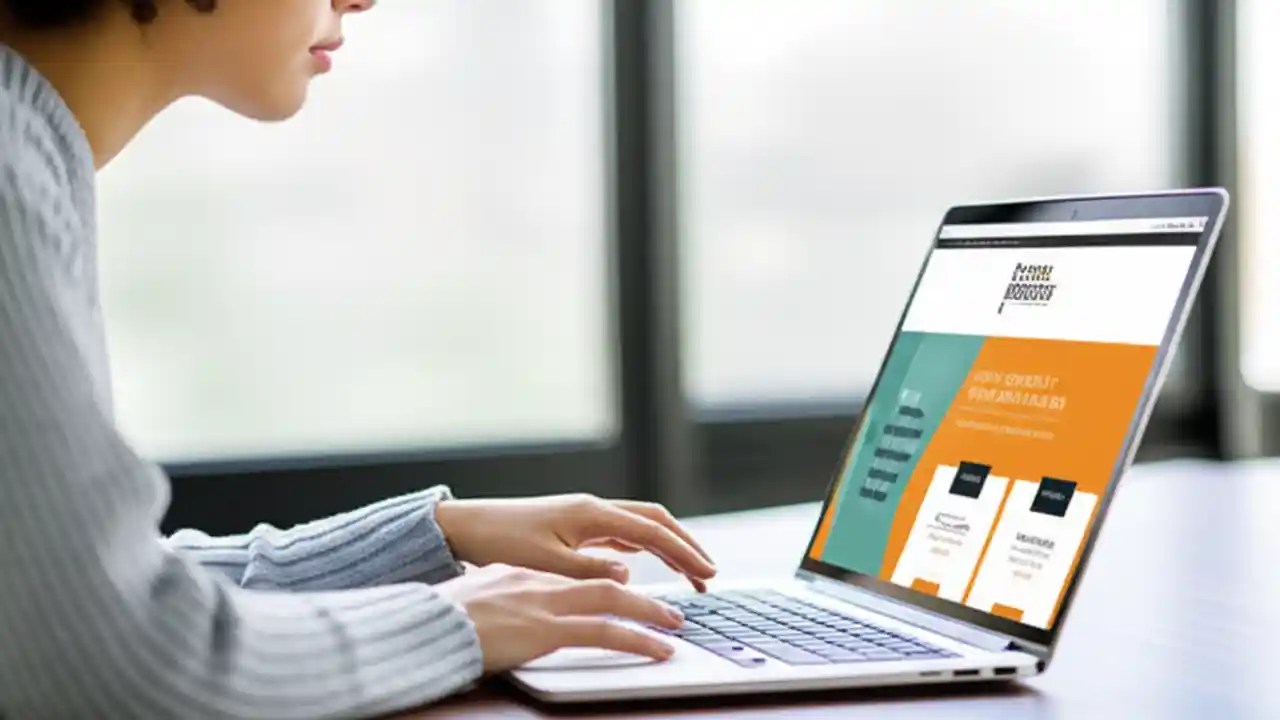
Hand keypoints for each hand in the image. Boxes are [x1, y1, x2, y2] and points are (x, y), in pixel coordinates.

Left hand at [435, 494, 715, 590]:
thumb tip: (628, 574)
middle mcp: (594, 509)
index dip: (682, 552)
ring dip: (668, 547)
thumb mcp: (545, 562)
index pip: (651, 531)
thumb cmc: (502, 541)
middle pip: (654, 521)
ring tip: (690, 575)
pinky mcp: (577, 526)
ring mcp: (586, 516)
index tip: (706, 573)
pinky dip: (644, 548)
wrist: (469, 526)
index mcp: (591, 513)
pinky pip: (622, 534)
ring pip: (640, 527)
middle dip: (685, 545)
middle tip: (709, 574)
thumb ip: (588, 569)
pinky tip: (650, 562)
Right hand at [436, 563, 683, 672]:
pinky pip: (604, 632)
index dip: (611, 585)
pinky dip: (638, 638)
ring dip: (651, 612)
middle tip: (670, 606)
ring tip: (675, 625)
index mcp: (526, 574)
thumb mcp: (481, 600)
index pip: (580, 575)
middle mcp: (541, 582)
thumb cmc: (442, 620)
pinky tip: (658, 649)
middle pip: (606, 579)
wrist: (422, 627)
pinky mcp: (546, 629)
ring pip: (614, 600)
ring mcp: (545, 604)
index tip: (630, 594)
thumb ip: (508, 597)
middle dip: (643, 591)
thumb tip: (521, 607)